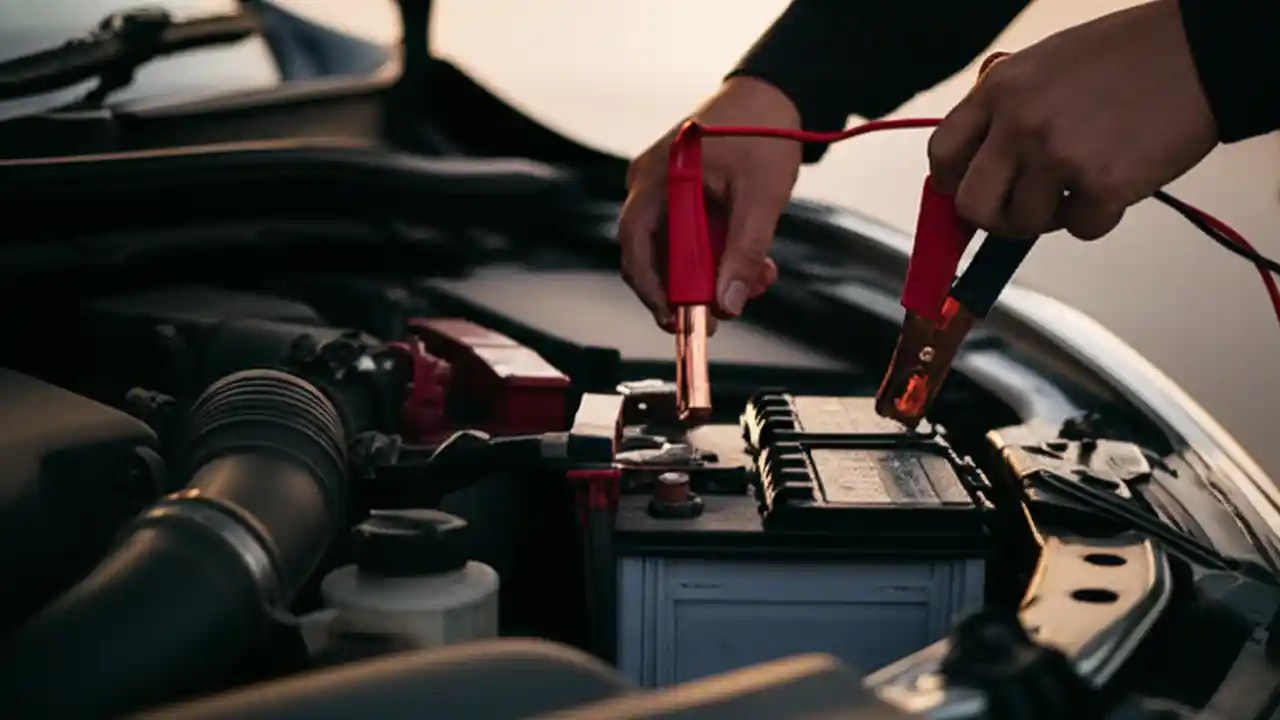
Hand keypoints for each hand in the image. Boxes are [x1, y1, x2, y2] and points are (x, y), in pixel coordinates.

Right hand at [618, 76, 800, 329]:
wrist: (774, 97)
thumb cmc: (764, 132)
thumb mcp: (760, 198)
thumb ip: (744, 253)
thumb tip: (728, 305)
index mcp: (656, 178)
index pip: (636, 247)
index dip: (653, 291)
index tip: (679, 320)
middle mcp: (649, 186)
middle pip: (653, 257)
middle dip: (691, 289)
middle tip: (725, 310)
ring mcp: (662, 191)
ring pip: (675, 253)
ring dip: (711, 275)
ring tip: (754, 278)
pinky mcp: (680, 197)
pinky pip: (688, 239)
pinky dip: (716, 256)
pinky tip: (750, 261)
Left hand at [928, 0, 1218, 239]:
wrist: (1200, 52)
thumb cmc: (1129, 57)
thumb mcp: (1044, 66)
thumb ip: (1006, 113)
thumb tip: (979, 168)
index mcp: (1000, 90)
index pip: (942, 155)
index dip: (950, 184)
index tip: (965, 195)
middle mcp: (1020, 124)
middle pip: (972, 205)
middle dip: (993, 219)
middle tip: (1018, 212)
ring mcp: (1058, 156)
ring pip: (1024, 224)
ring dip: (1051, 216)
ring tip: (1081, 183)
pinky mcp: (1100, 186)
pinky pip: (1080, 229)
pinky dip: (1097, 216)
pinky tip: (1116, 181)